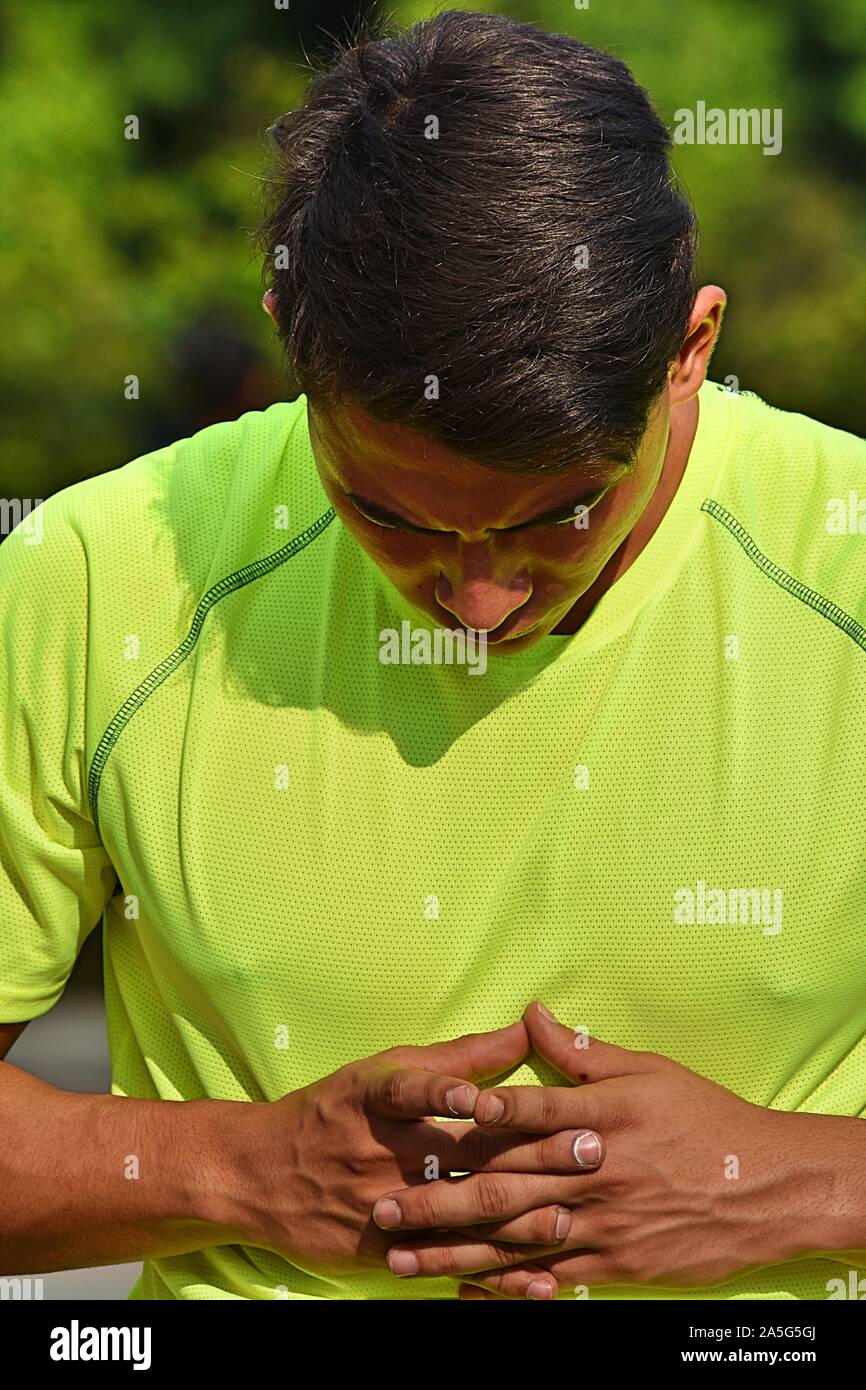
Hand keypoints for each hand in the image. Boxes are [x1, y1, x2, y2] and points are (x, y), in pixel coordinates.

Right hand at [230, 1020, 569, 1294]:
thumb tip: (522, 1027)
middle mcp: (380, 1152)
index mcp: (376, 1099)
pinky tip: (537, 1281)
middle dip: (524, 1155)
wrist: (258, 1176)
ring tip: (568, 1217)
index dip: (444, 1091)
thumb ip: (457, 1055)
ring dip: (515, 1219)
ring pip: (456, 1214)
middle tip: (586, 1148)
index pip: (410, 1091)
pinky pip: (447, 1262)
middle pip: (456, 1154)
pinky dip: (494, 1276)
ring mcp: (384, 1206)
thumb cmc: (332, 1112)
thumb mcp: (382, 1071)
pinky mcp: (386, 1250)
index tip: (481, 1096)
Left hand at [380, 1003, 808, 1298]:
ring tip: (401, 1254)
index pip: (528, 1110)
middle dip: (438, 1196)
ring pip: (514, 1239)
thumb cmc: (705, 1120)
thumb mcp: (649, 1071)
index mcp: (600, 1115)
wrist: (767, 1187)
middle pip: (504, 1183)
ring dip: (453, 1248)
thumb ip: (582, 1051)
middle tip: (382, 1204)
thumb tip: (531, 1013)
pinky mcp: (615, 1261)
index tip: (428, 1115)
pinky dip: (505, 1286)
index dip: (476, 1112)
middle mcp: (594, 1169)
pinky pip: (551, 1276)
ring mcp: (603, 1221)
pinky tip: (463, 1289)